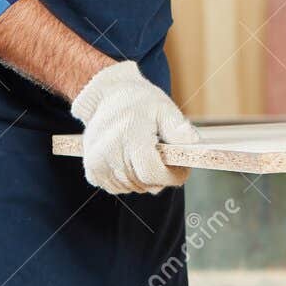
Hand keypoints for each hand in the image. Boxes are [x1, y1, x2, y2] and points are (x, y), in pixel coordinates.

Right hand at [70, 61, 200, 193]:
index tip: (182, 171)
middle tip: (168, 162)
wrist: (108, 96)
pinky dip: (128, 181)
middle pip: (144, 183)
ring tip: (148, 158)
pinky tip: (131, 162)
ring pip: (131, 188)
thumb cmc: (139, 101)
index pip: (152, 173)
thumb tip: (193, 143)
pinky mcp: (92, 170)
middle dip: (161, 178)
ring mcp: (97, 163)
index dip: (172, 177)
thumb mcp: (163, 107)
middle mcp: (109, 152)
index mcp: (129, 135)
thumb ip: (178, 127)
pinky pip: (116, 188)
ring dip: (144, 180)